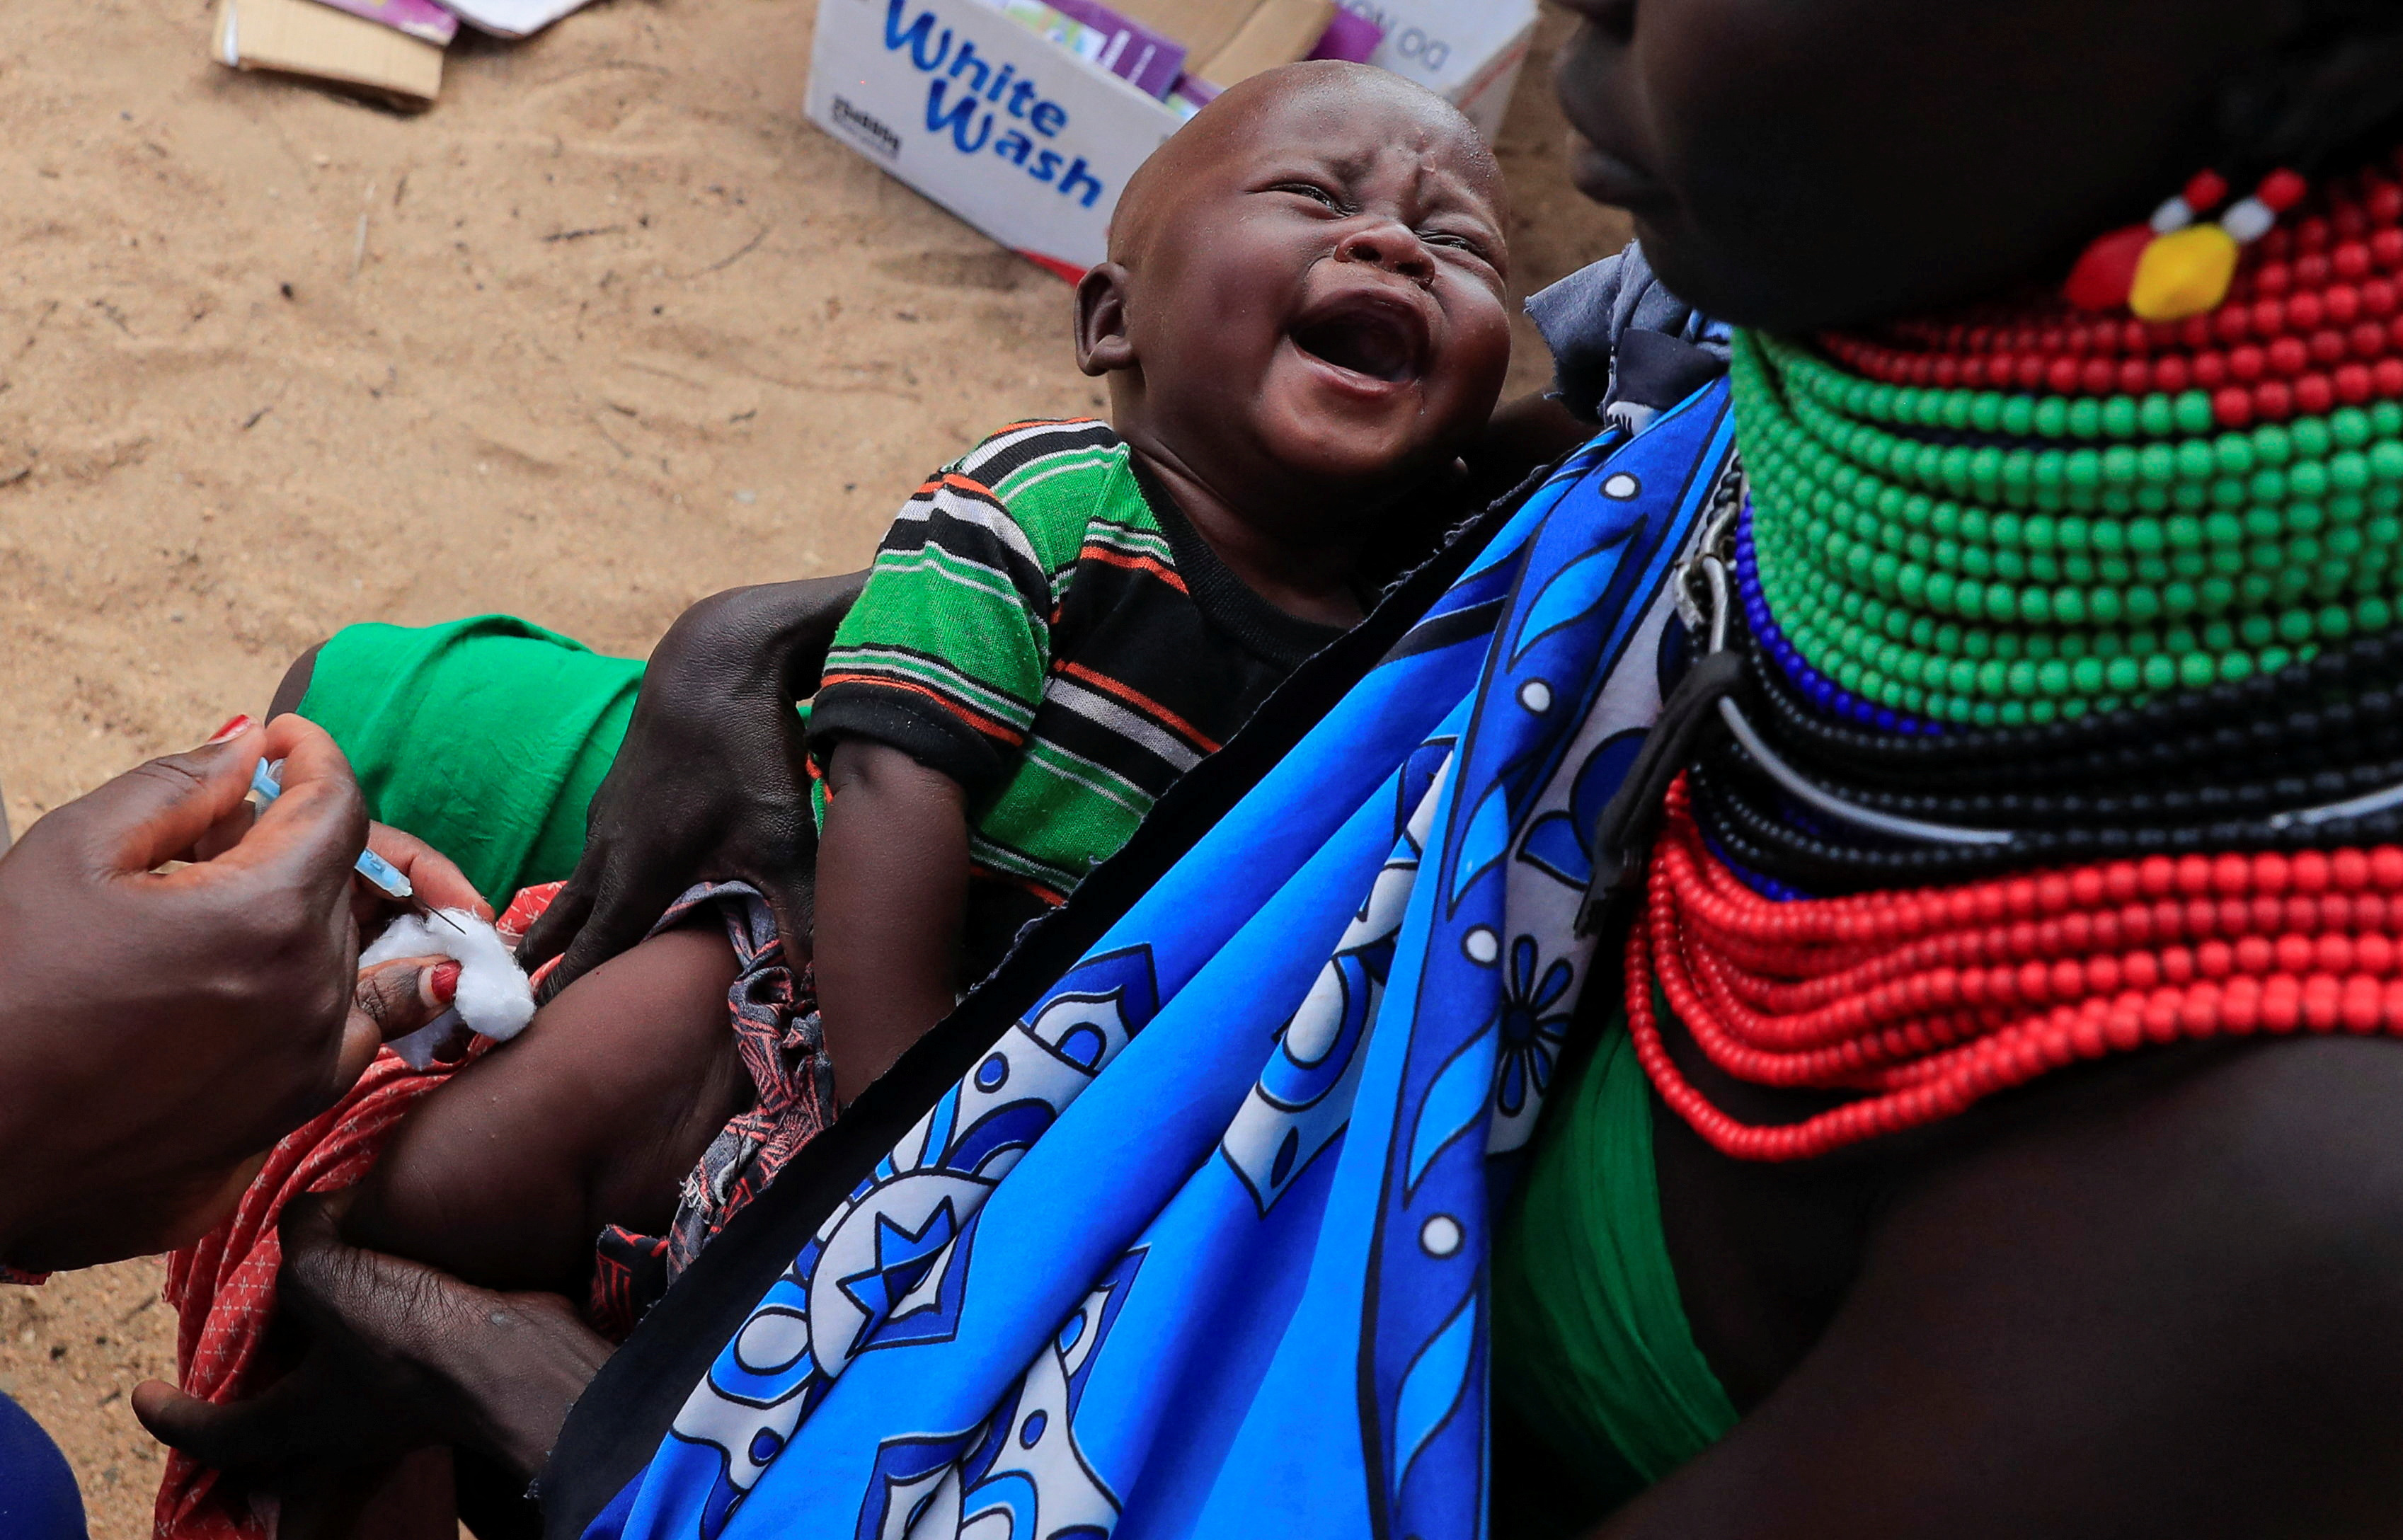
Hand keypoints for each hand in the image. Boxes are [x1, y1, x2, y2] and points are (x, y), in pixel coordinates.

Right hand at [0, 716, 463, 1270]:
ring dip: (311, 908)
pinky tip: (273, 969)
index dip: (314, 760)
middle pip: (347, 879)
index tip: (283, 743)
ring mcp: (311, 1059)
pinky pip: (351, 1026)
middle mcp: (313, 992)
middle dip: (301, 834)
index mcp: (269, 917)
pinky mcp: (293, 1108)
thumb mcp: (75, 851)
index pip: (341, 810)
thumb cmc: (4, 988)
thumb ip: (182, 785)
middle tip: (229, 820)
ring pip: (350, 948)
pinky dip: (329, 985)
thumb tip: (254, 748)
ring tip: (228, 895)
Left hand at [132, 1192, 609, 1489]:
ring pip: (331, 1408)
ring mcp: (391, 1412)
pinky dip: (368, 1345)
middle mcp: (340, 1428)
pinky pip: (382, 1372)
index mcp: (296, 1421)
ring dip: (310, 1379)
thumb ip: (302, 1240)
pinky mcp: (436, 1380)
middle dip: (245, 1423)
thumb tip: (308, 1217)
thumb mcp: (328, 1274)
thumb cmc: (408, 1335)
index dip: (171, 1416)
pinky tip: (381, 1301)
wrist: (512, 1357)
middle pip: (274, 1444)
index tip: (142, 1396)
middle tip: (226, 1389)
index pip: (214, 1432)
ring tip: (305, 1330)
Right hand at [519, 571, 867, 998]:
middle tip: (493, 1020)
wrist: (716, 661)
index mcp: (635, 875)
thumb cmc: (747, 751)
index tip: (519, 1045)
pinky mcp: (619, 798)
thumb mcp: (782, 838)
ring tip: (530, 969)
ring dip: (557, 931)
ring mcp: (607, 821)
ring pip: (575, 891)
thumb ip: (800, 913)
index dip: (560, 1004)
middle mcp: (606, 853)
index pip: (589, 958)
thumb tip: (820, 985)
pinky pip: (592, 859)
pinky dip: (584, 890)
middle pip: (564, 929)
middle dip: (536, 975)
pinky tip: (593, 900)